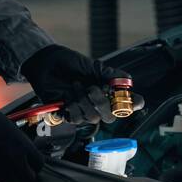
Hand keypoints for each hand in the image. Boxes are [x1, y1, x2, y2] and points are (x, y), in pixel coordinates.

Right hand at [0, 90, 44, 181]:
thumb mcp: (8, 127)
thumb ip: (18, 145)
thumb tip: (21, 156)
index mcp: (22, 146)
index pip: (39, 165)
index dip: (33, 164)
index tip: (29, 164)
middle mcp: (13, 161)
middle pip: (29, 179)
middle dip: (24, 174)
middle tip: (16, 168)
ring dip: (8, 178)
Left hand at [21, 45, 143, 126]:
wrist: (47, 62)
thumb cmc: (70, 62)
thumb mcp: (92, 65)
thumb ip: (109, 74)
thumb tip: (127, 80)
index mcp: (107, 91)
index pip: (126, 104)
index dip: (133, 105)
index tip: (134, 101)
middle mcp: (97, 103)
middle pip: (109, 118)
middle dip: (102, 104)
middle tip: (92, 88)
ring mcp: (83, 109)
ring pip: (92, 119)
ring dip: (83, 101)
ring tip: (75, 85)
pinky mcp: (68, 113)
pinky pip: (75, 119)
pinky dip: (72, 106)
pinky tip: (67, 94)